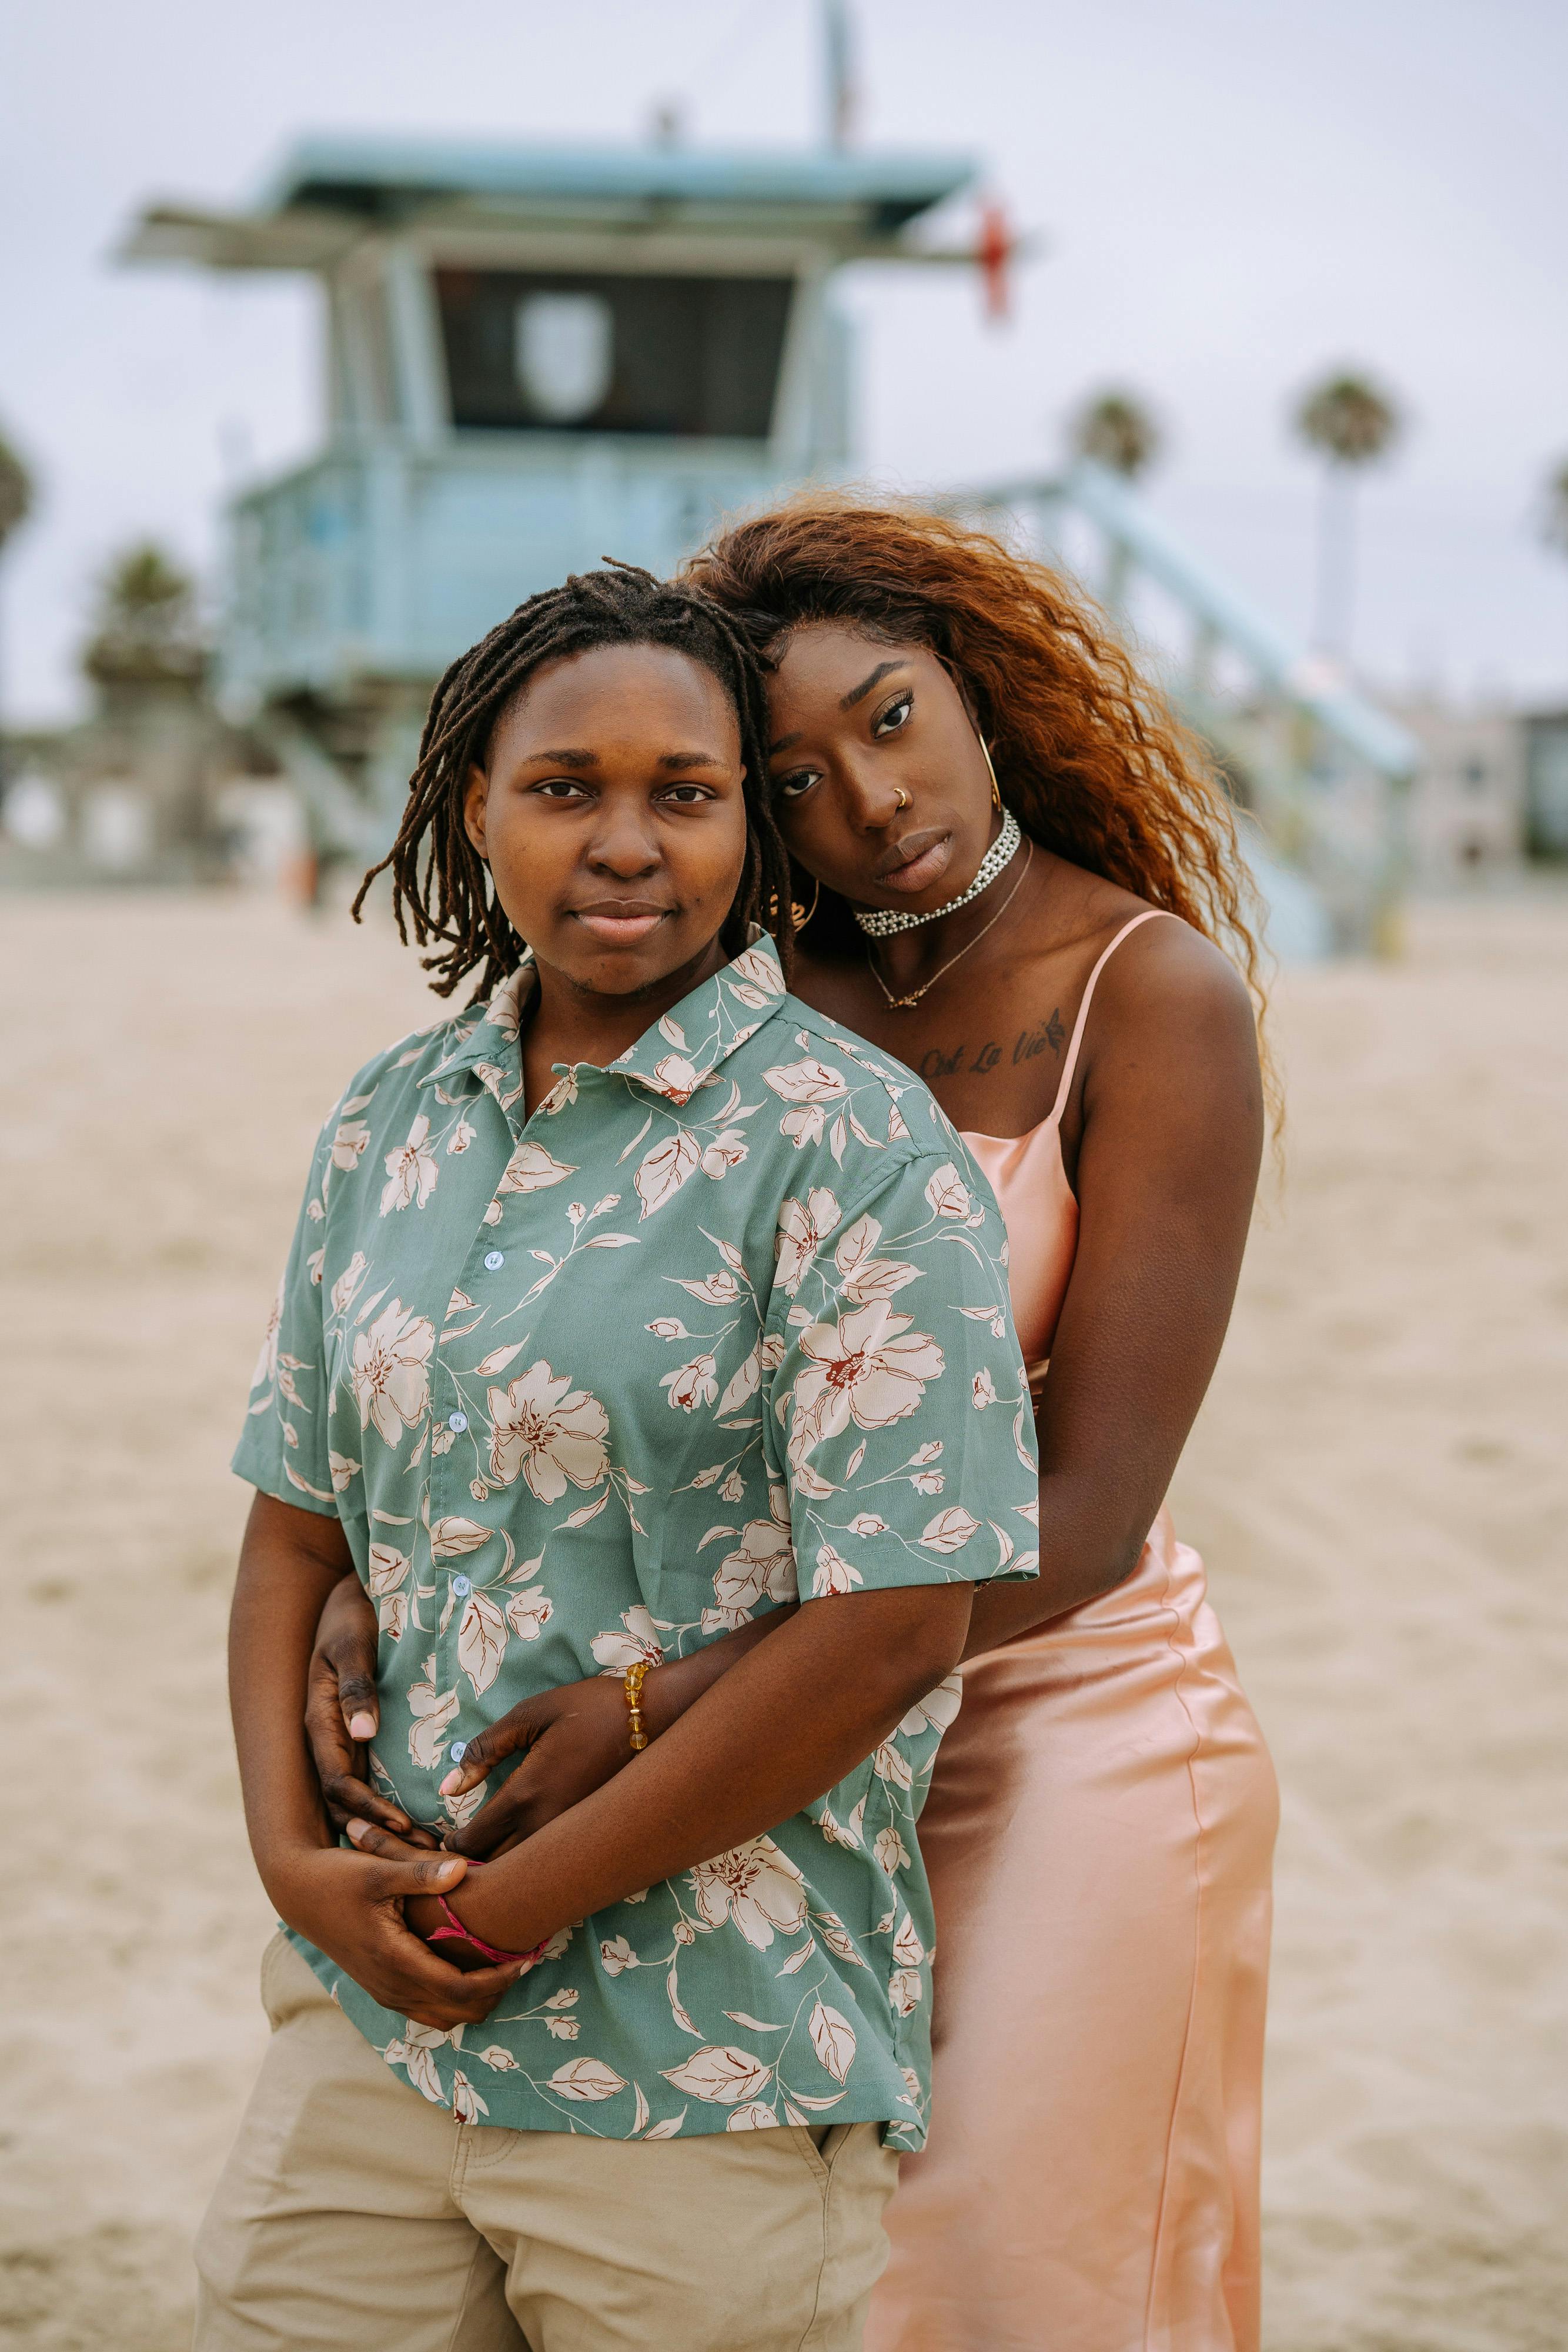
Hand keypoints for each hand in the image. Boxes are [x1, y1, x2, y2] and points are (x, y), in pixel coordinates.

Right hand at [269, 1838, 522, 2027]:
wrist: (298, 1892)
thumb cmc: (338, 1877)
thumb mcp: (379, 1871)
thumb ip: (422, 1874)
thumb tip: (465, 1869)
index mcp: (396, 1960)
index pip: (462, 1989)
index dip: (500, 1978)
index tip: (527, 1956)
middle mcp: (391, 1986)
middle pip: (459, 2013)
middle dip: (495, 1993)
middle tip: (523, 1960)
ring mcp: (385, 1991)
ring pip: (443, 2018)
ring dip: (476, 2000)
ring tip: (501, 1965)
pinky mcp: (381, 1987)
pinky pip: (426, 2010)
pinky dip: (454, 1999)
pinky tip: (468, 1967)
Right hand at [304, 1576, 438, 1848]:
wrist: (348, 1601)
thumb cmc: (351, 1618)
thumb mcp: (352, 1646)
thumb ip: (357, 1688)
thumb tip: (361, 1733)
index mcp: (320, 1723)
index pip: (338, 1783)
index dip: (368, 1808)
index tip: (404, 1824)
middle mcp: (328, 1740)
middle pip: (343, 1806)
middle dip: (377, 1832)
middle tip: (419, 1855)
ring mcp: (342, 1743)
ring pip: (353, 1802)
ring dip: (383, 1828)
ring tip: (423, 1850)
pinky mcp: (358, 1741)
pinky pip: (368, 1783)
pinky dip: (387, 1807)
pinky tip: (419, 1822)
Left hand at [437, 1675, 633, 1859]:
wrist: (659, 1716)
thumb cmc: (591, 1708)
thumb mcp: (530, 1714)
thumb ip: (484, 1750)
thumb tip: (447, 1788)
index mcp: (527, 1795)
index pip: (473, 1843)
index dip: (451, 1848)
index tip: (443, 1841)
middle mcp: (549, 1827)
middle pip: (497, 1871)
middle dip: (473, 1868)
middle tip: (459, 1856)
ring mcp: (575, 1838)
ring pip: (527, 1875)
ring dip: (505, 1871)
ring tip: (490, 1857)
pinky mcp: (594, 1839)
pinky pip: (555, 1865)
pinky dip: (536, 1867)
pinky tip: (529, 1851)